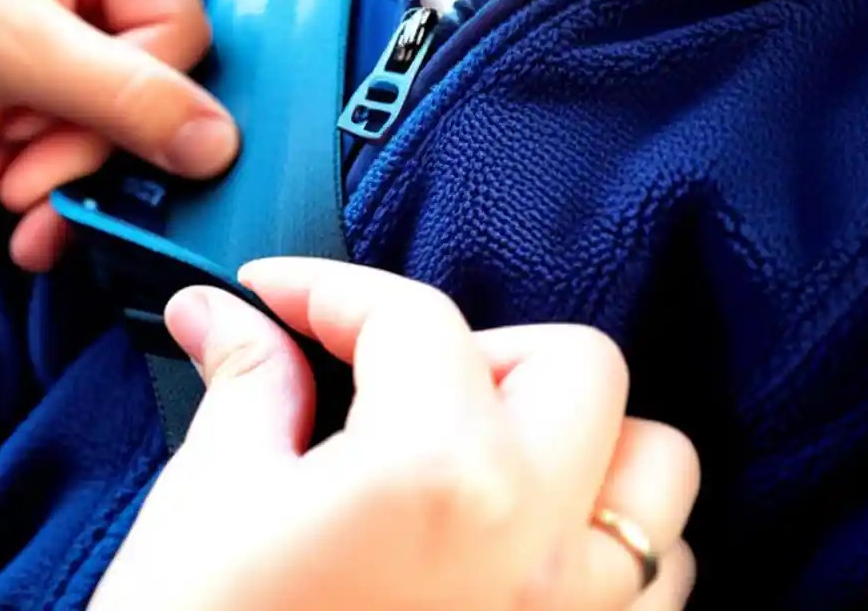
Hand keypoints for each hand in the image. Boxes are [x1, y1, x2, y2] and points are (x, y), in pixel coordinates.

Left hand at [0, 0, 235, 268]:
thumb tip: (219, 145)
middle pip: (138, 75)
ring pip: (99, 102)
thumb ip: (125, 99)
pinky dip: (27, 152)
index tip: (87, 166)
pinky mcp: (34, 36)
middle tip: (33, 197)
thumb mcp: (15, 50)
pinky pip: (60, 107)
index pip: (176, 33)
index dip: (139, 112)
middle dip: (79, 148)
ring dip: (49, 163)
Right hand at [90, 258, 700, 609]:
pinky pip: (658, 580)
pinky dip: (604, 539)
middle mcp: (537, 543)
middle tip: (393, 381)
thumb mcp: (208, 500)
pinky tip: (513, 547)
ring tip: (472, 460)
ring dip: (574, 441)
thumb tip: (224, 313)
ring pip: (653, 472)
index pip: (413, 319)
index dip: (332, 288)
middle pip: (579, 367)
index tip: (280, 298)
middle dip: (481, 349)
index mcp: (435, 476)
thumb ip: (247, 382)